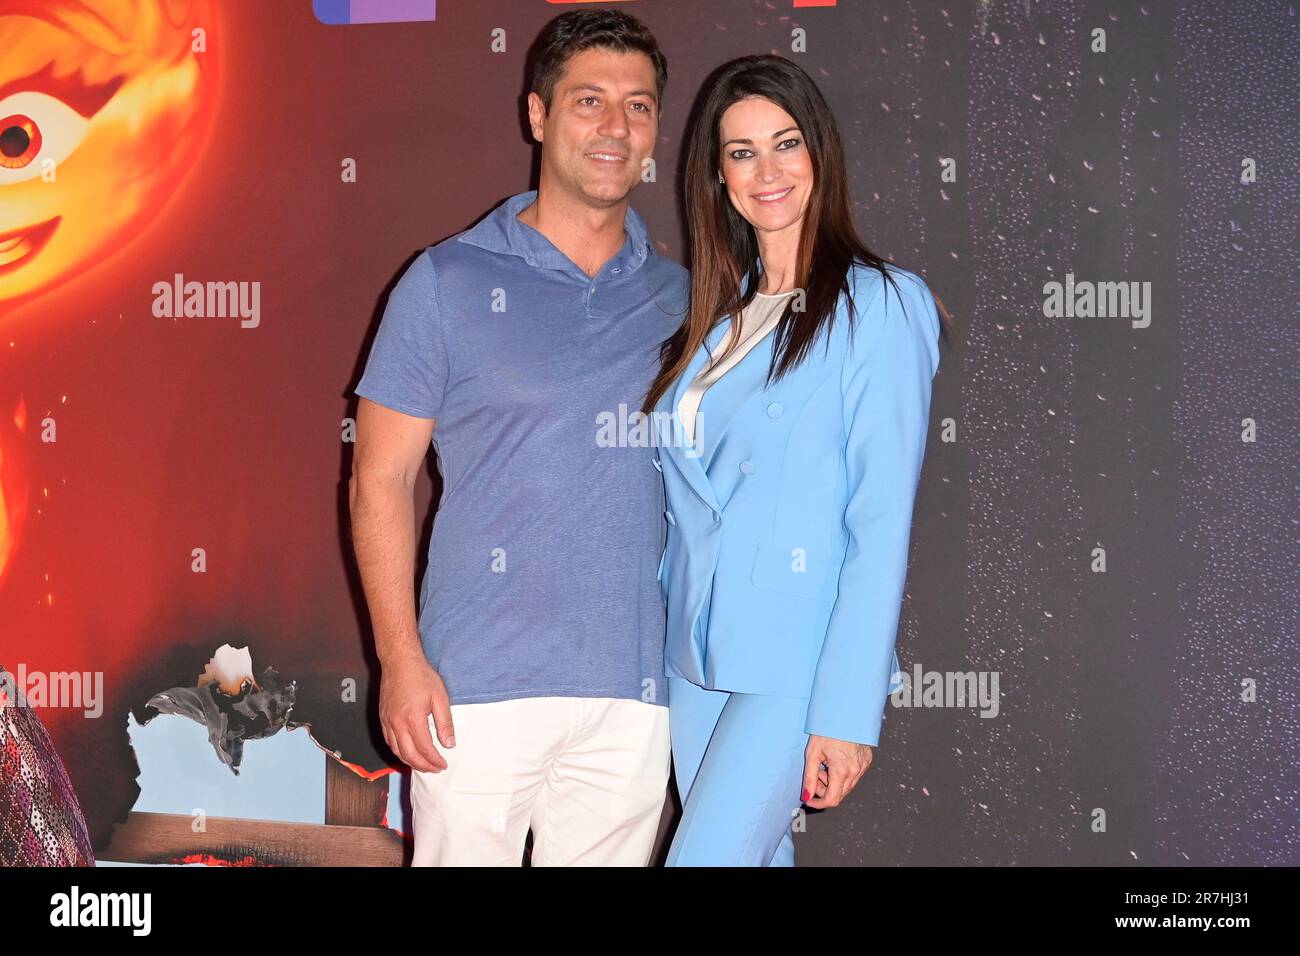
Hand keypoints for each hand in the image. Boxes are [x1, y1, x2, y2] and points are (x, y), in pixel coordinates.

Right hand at [378, 653, 454, 772]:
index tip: (443, 764)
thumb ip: (445, 723)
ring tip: (423, 765)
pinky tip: (407, 753)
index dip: (434, 760)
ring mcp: (387, 721)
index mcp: (412, 719)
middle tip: (435, 769)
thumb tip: (449, 744)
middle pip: (409, 754)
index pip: (424, 748)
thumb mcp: (440, 698)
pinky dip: (398, 752)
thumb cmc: (421, 677)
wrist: (399, 662)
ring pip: (396, 750)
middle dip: (423, 766)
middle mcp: (397, 723)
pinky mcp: (382, 718)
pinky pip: (389, 741)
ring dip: (410, 761)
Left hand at [801, 734, 872, 808]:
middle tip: (817, 774)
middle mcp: (855, 772)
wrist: (845, 715)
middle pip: (839, 794)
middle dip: (824, 790)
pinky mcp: (866, 761)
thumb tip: (807, 796)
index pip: (832, 800)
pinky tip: (836, 761)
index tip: (809, 799)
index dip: (818, 803)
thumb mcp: (813, 754)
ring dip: (834, 782)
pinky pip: (854, 776)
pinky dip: (843, 775)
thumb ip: (809, 778)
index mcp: (842, 772)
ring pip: (847, 786)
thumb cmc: (827, 731)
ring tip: (825, 765)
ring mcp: (862, 767)